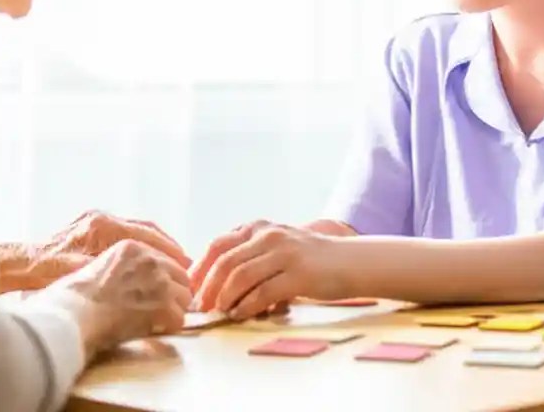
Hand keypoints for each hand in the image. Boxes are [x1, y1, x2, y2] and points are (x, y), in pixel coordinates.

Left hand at [0, 211, 189, 293]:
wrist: (22, 263)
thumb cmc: (46, 272)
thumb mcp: (78, 273)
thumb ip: (107, 271)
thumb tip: (137, 280)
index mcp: (101, 226)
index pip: (145, 235)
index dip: (167, 251)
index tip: (185, 265)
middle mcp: (102, 218)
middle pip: (146, 228)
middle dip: (169, 247)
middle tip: (188, 264)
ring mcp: (98, 220)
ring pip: (139, 229)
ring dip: (158, 245)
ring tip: (176, 263)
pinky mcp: (94, 227)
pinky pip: (128, 233)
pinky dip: (143, 245)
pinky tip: (151, 260)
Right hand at [36, 239, 191, 353]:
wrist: (69, 318)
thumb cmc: (69, 300)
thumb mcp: (92, 267)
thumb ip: (118, 268)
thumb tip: (130, 282)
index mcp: (130, 247)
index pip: (166, 256)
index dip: (168, 275)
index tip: (168, 287)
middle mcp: (148, 259)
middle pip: (181, 275)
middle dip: (174, 293)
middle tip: (162, 309)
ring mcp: (158, 281)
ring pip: (185, 297)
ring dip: (173, 311)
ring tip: (156, 323)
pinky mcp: (162, 305)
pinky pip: (179, 319)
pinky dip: (168, 328)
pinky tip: (154, 332)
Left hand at [189, 220, 347, 318]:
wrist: (353, 261)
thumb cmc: (312, 260)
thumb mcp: (278, 247)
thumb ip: (251, 256)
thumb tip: (216, 284)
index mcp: (260, 228)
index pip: (219, 245)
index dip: (200, 268)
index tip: (191, 289)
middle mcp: (270, 235)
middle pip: (225, 261)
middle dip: (208, 287)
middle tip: (201, 308)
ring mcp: (285, 253)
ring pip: (241, 276)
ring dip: (225, 298)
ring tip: (220, 312)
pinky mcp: (299, 274)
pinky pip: (263, 292)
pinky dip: (247, 306)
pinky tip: (240, 315)